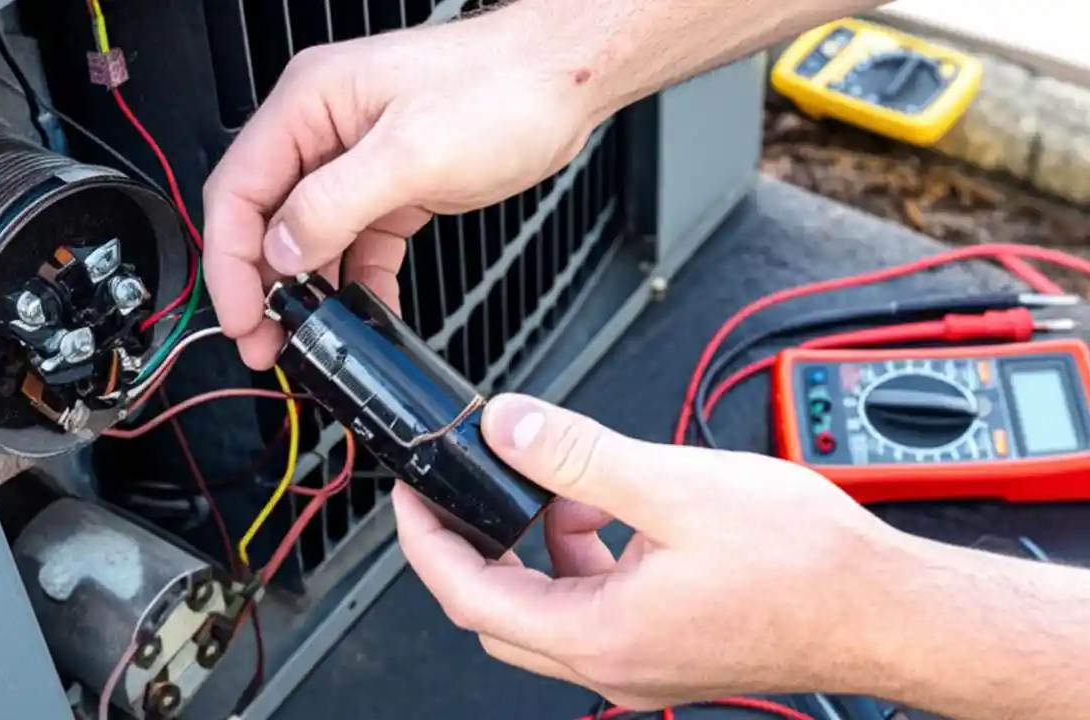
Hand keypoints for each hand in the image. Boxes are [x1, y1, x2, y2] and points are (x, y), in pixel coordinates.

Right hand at [202, 7, 602, 368]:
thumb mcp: (411, 153)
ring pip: (309, 236)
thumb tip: (283, 251)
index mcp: (310, 104)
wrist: (564, 80)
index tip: (241, 316)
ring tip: (308, 338)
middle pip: (266, 217)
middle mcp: (324, 129)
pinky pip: (358, 242)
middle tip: (265, 341)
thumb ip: (335, 204)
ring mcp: (357, 158)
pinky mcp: (393, 185)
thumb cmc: (501, 87)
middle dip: (261, 285)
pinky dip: (357, 280)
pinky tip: (363, 313)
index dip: (230, 261)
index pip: (239, 190)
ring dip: (306, 290)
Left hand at [393, 394, 905, 709]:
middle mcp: (611, 663)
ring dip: (535, 547)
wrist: (885, 609)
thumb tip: (509, 428)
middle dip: (473, 544)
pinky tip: (613, 514)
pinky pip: (594, 605)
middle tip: (465, 488)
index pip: (468, 595)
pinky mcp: (665, 646)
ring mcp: (639, 661)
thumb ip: (579, 457)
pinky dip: (581, 557)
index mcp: (600, 634)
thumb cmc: (806, 565)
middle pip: (496, 611)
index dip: (424, 539)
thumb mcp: (675, 487)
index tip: (410, 494)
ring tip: (562, 489)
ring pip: (546, 608)